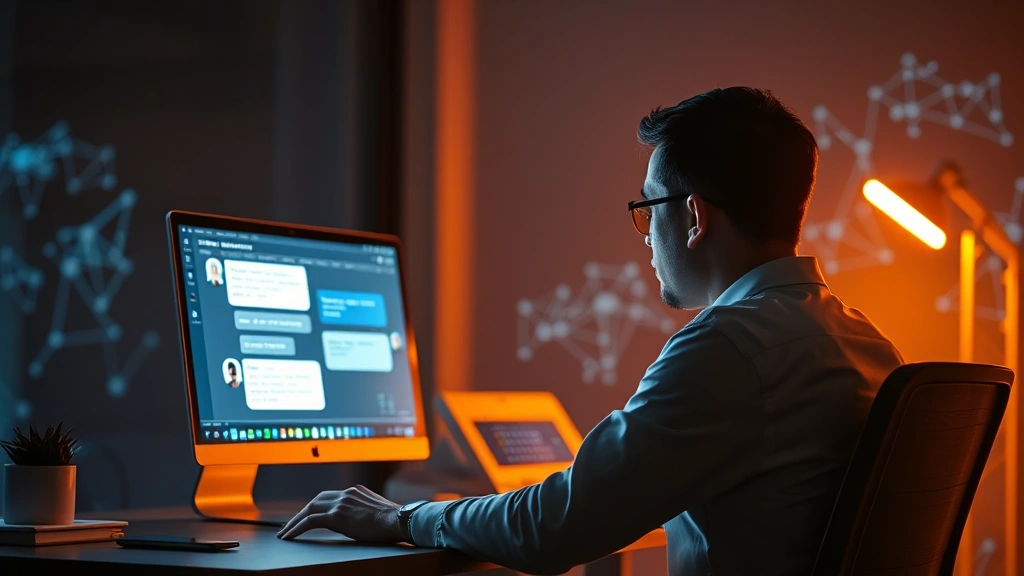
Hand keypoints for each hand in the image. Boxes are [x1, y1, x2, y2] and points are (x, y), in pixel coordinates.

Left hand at [276, 485, 403, 542]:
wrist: (399, 520)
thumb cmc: (394, 521)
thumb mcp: (378, 511)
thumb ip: (365, 511)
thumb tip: (362, 520)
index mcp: (355, 491)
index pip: (329, 497)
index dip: (316, 507)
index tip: (308, 516)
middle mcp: (346, 493)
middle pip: (316, 500)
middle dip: (301, 513)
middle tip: (290, 524)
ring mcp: (341, 503)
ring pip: (309, 509)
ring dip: (294, 521)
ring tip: (285, 532)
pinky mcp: (337, 516)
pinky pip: (310, 521)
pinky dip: (296, 528)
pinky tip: (289, 536)